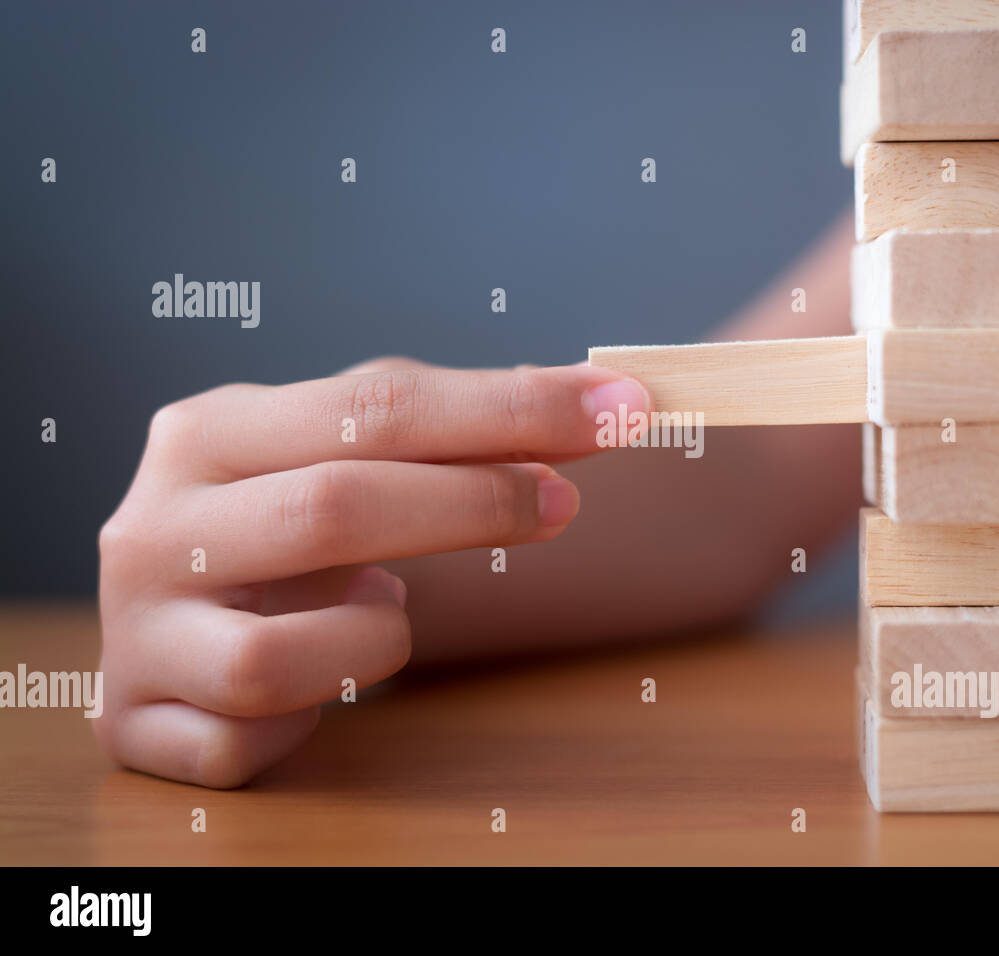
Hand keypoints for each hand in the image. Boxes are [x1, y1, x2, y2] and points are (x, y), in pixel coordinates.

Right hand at [94, 357, 650, 786]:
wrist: (168, 611)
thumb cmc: (284, 523)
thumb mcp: (350, 456)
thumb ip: (457, 430)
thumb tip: (600, 402)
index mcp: (207, 434)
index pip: (375, 407)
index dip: (509, 410)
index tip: (619, 408)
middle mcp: (154, 529)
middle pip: (332, 510)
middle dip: (471, 505)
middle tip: (561, 501)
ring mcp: (136, 634)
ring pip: (277, 657)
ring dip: (371, 642)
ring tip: (382, 611)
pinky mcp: (136, 724)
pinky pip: (246, 742)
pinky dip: (308, 720)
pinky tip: (319, 684)